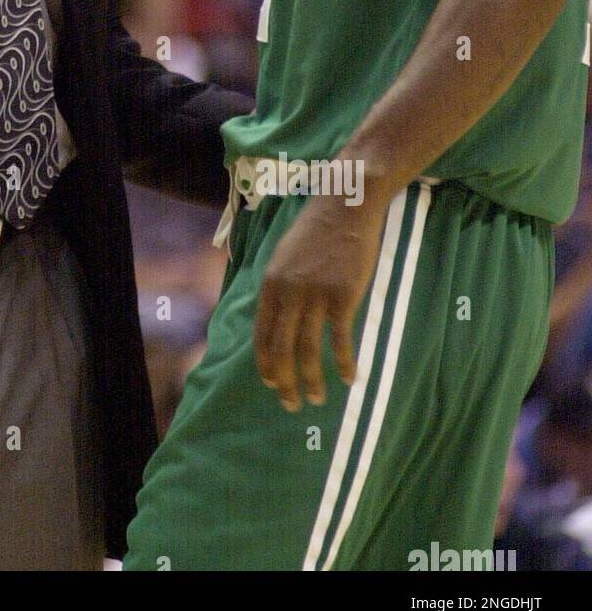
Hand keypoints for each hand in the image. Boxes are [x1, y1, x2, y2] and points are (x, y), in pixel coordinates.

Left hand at [254, 195, 386, 411]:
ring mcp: (315, 295)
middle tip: (292, 404)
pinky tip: (349, 378)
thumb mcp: (285, 255)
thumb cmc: (316, 230)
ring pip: (309, 349)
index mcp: (270, 283)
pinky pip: (340, 340)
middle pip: (281, 348)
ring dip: (312, 379)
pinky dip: (343, 364)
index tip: (272, 384)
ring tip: (316, 398)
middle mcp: (288, 292)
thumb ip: (279, 286)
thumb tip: (277, 317)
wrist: (345, 207)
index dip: (266, 363)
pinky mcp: (342, 296)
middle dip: (285, 381)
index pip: (261, 334)